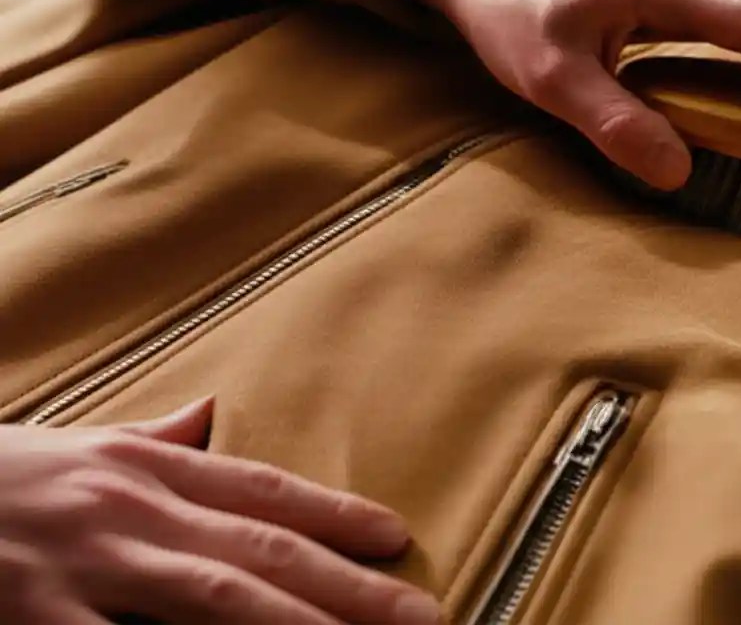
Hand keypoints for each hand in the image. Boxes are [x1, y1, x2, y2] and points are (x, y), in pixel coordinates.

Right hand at [0, 399, 439, 624]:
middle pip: (261, 553)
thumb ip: (151, 438)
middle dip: (349, 588)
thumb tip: (212, 417)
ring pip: (213, 602)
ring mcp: (82, 567)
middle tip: (421, 616)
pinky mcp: (33, 619)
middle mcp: (128, 510)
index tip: (399, 539)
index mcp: (143, 468)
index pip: (262, 492)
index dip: (335, 516)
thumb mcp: (76, 444)